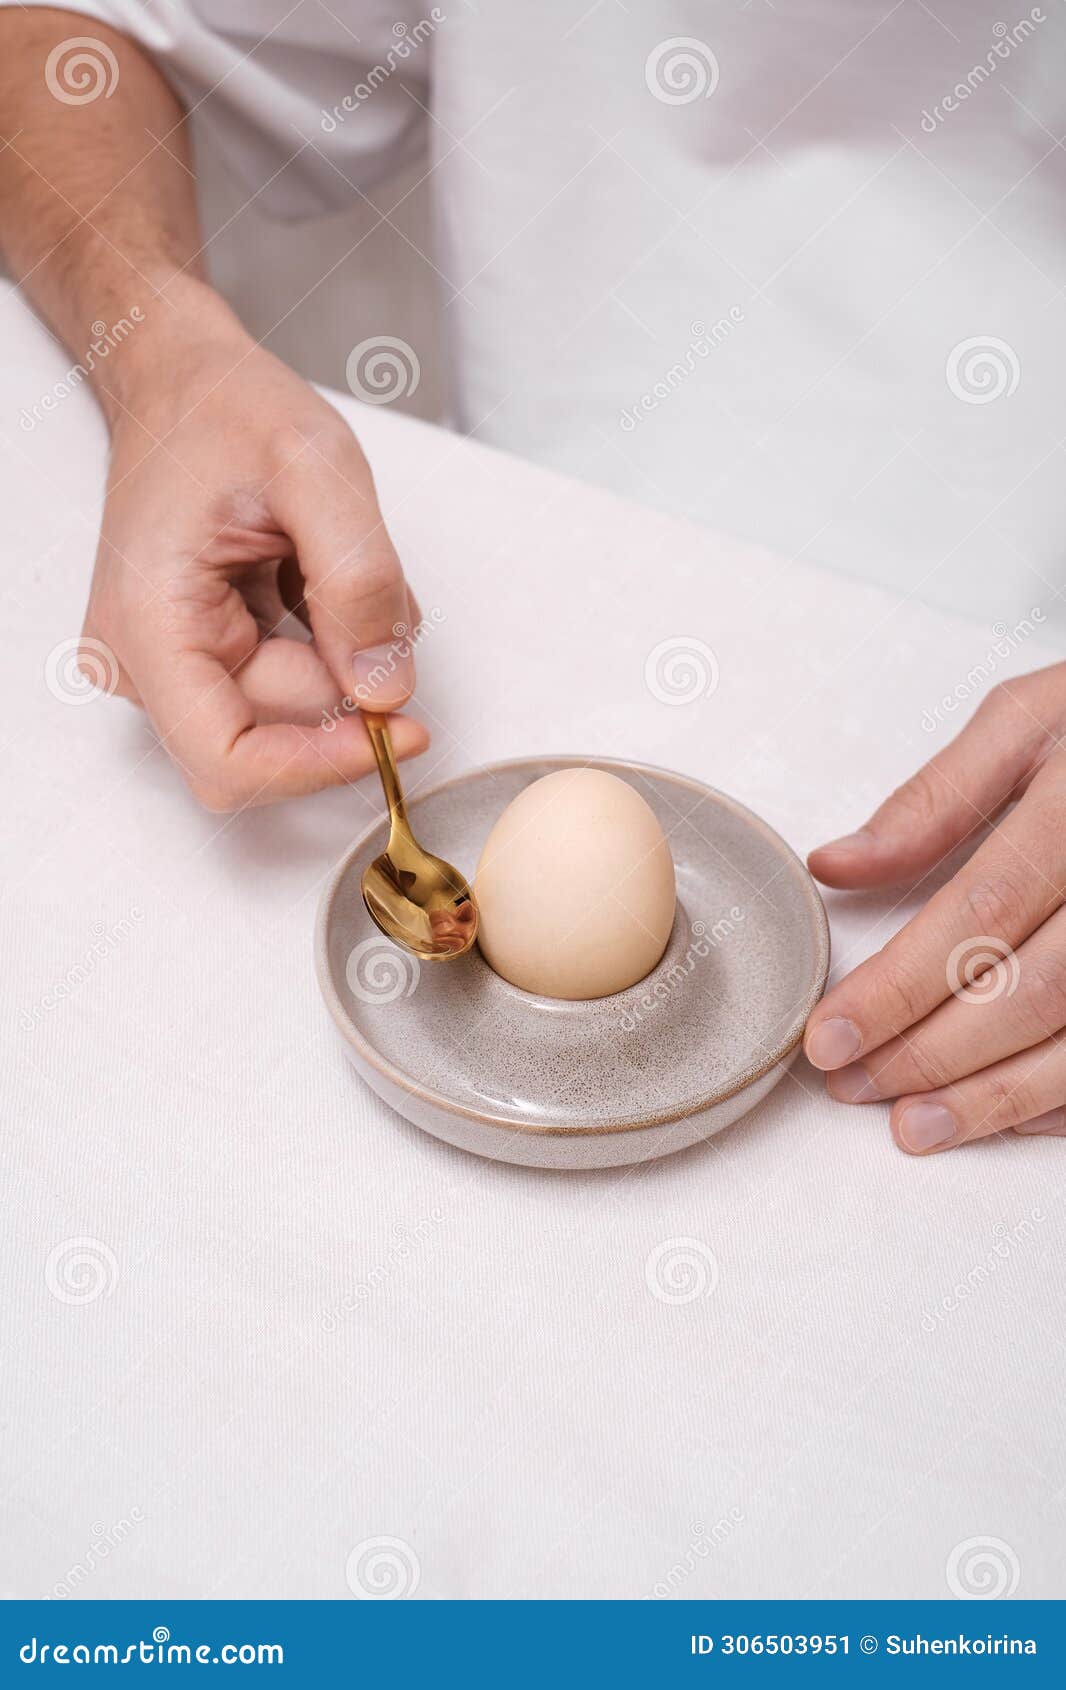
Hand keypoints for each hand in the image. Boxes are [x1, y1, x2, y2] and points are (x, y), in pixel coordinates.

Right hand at [82, 281, 427, 808]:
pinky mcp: (198, 654)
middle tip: (382, 614)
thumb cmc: (226, 409)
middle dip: (341, 691)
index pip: (230, 760)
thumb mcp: (318, 471)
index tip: (396, 730)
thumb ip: (359, 581)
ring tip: (332, 565)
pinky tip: (314, 577)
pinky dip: (326, 644)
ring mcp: (168, 663)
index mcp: (150, 623)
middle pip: (266, 740)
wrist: (182, 379)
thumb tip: (385, 689)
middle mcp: (142, 660)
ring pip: (286, 712)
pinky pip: (285, 684)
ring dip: (338, 658)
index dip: (320, 763)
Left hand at [804, 663, 1065, 1153]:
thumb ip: (933, 798)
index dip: (896, 988)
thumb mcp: (1029, 721)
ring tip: (915, 1125)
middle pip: (1027, 994)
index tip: (828, 1034)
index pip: (975, 917)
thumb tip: (835, 864)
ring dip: (993, 1097)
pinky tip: (1006, 1116)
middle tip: (853, 1085)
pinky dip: (1063, 1100)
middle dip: (930, 1054)